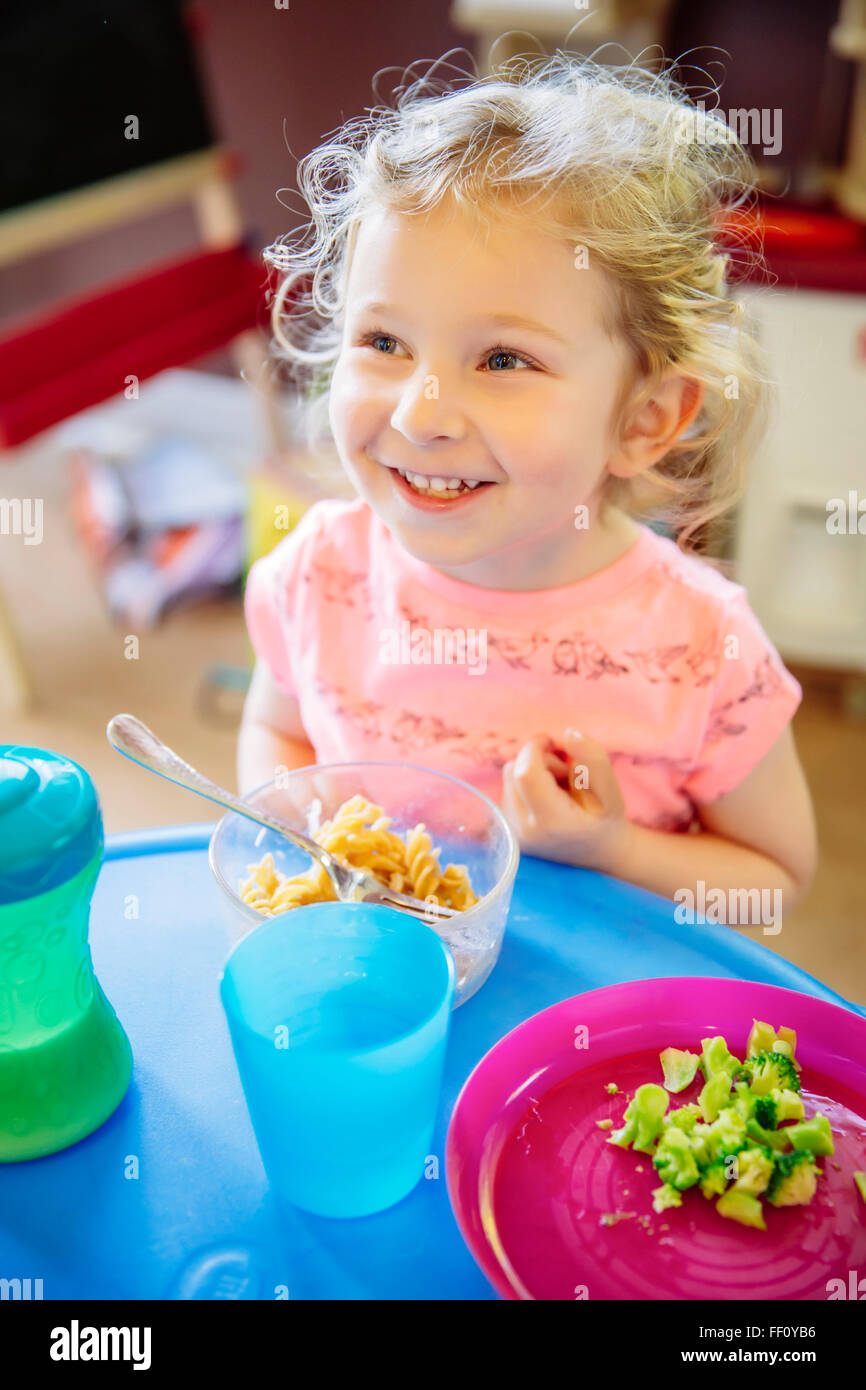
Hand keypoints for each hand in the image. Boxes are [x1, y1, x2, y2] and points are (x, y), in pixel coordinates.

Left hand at [502, 729, 631, 872]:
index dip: (536, 747)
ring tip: (557, 787)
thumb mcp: (610, 790)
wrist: (598, 854)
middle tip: (565, 774)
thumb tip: (568, 733)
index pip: (526, 773)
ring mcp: (511, 832)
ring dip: (532, 770)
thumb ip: (593, 759)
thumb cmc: (606, 821)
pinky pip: (507, 786)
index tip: (554, 742)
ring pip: (508, 775)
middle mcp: (523, 830)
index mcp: (551, 822)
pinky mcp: (505, 828)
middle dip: (539, 760)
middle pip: (515, 769)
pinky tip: (546, 797)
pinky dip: (525, 783)